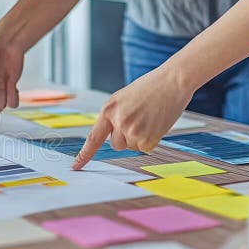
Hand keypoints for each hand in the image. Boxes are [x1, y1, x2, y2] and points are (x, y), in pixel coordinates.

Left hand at [73, 67, 193, 169]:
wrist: (172, 81)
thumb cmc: (150, 88)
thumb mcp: (123, 98)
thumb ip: (114, 116)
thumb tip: (112, 136)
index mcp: (108, 109)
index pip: (93, 138)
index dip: (84, 155)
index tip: (75, 167)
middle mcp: (117, 121)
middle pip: (116, 144)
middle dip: (126, 137)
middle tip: (140, 119)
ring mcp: (131, 130)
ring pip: (131, 146)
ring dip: (140, 138)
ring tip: (149, 118)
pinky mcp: (146, 138)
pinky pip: (144, 148)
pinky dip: (151, 140)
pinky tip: (157, 123)